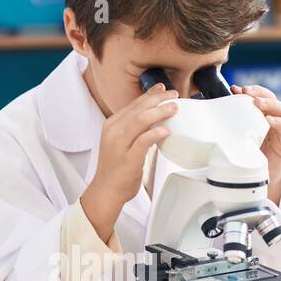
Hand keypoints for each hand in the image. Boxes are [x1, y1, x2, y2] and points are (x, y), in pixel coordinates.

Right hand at [81, 84, 177, 241]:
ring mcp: (119, 145)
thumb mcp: (122, 142)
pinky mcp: (127, 158)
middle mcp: (113, 131)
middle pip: (138, 109)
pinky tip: (166, 130)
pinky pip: (143, 141)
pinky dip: (156, 133)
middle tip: (174, 96)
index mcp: (112, 125)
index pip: (133, 104)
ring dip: (159, 112)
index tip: (163, 89)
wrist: (106, 190)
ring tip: (174, 109)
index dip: (150, 95)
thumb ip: (134, 129)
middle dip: (158, 99)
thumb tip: (155, 118)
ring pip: (141, 120)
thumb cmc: (116, 168)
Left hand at [233, 84, 280, 204]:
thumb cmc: (248, 157)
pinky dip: (279, 122)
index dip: (251, 90)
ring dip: (270, 104)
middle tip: (247, 92)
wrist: (259, 179)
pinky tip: (269, 120)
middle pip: (273, 99)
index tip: (236, 89)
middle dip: (260, 93)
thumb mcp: (238, 138)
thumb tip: (215, 110)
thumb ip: (232, 125)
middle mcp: (275, 120)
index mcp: (263, 116)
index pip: (261, 96)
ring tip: (257, 103)